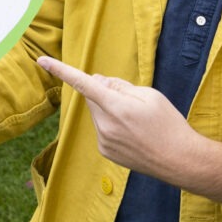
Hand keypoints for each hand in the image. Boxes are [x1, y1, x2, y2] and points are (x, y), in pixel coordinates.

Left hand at [39, 55, 221, 213]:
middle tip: (131, 101)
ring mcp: (104, 140)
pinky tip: (133, 134)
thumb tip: (96, 81)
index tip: (41, 60)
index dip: (60, 70)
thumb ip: (118, 86)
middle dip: (104, 92)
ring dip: (109, 110)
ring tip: (136, 122)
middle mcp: (105, 125)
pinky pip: (101, 128)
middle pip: (92, 97)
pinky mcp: (105, 151)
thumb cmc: (169, 123)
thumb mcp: (149, 95)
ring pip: (97, 113)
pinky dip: (111, 125)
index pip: (83, 83)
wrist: (180, 160)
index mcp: (116, 107)